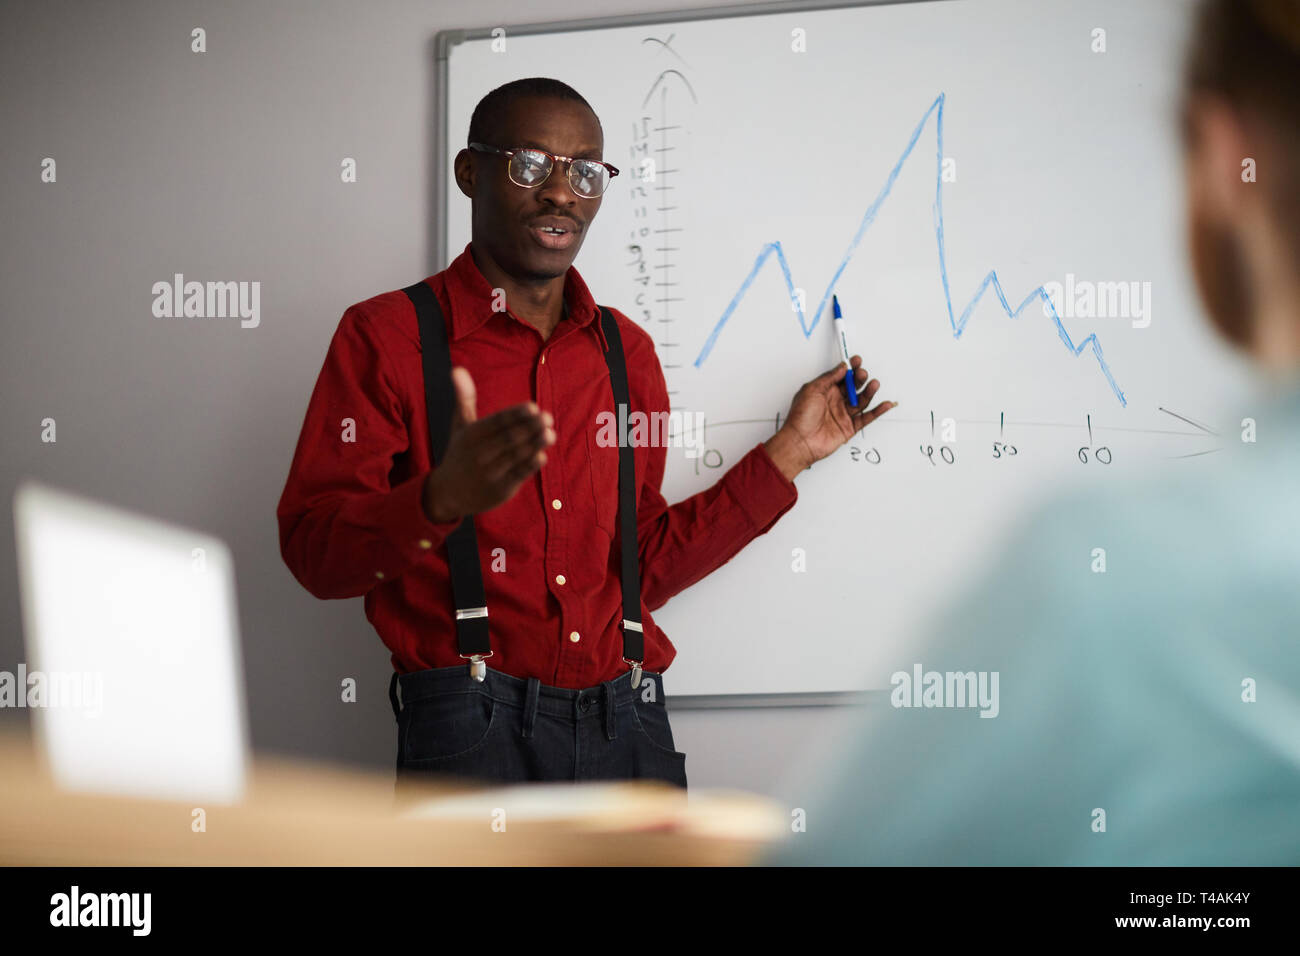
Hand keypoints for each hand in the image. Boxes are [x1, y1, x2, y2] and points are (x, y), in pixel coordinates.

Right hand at [422, 366, 555, 522]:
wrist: (449, 492)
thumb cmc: (460, 452)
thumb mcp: (460, 425)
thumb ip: (464, 397)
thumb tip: (457, 368)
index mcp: (471, 435)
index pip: (497, 422)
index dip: (516, 414)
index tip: (532, 407)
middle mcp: (480, 454)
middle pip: (509, 438)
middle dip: (530, 427)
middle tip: (548, 417)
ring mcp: (490, 472)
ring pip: (517, 455)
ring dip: (535, 444)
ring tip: (551, 433)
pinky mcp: (499, 489)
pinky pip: (518, 475)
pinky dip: (530, 465)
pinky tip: (542, 455)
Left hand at [764, 355, 895, 479]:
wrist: (800, 441)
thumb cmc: (800, 417)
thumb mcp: (812, 389)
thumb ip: (829, 378)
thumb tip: (842, 367)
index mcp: (825, 391)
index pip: (842, 376)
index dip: (850, 368)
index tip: (856, 361)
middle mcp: (835, 402)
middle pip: (853, 387)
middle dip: (860, 378)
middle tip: (863, 374)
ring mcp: (843, 414)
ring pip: (861, 400)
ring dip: (869, 392)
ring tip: (874, 384)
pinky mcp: (849, 427)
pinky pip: (866, 418)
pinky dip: (877, 411)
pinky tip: (885, 404)